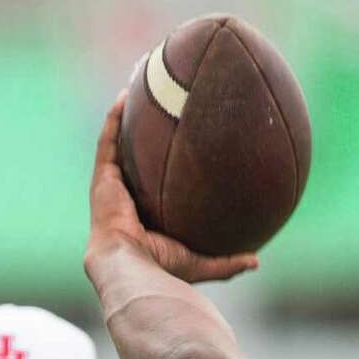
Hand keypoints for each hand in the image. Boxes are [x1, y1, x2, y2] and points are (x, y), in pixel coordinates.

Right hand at [85, 94, 259, 286]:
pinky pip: (108, 140)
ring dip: (127, 119)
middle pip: (136, 161)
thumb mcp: (201, 263)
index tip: (179, 151)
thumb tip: (257, 260)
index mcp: (145, 217)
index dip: (163, 170)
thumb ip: (227, 262)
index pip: (154, 188)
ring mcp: (111, 187)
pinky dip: (115, 117)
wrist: (130, 265)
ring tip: (141, 91)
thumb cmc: (163, 268)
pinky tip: (128, 94)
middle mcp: (126, 199)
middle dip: (144, 138)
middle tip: (161, 113)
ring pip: (119, 145)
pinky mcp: (102, 177)